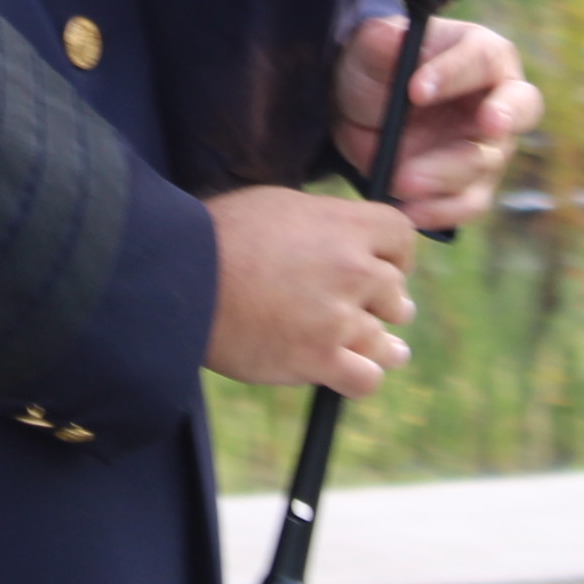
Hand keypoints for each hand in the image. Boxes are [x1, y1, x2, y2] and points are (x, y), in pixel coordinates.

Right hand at [201, 185, 418, 393]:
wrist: (181, 277)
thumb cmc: (220, 235)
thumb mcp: (279, 204)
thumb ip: (324, 222)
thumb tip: (345, 235)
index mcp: (344, 225)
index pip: (402, 238)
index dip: (396, 255)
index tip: (383, 266)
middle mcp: (352, 269)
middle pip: (396, 294)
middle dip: (381, 304)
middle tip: (359, 310)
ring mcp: (338, 317)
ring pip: (385, 342)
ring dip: (378, 347)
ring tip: (376, 350)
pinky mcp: (318, 359)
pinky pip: (366, 379)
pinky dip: (358, 378)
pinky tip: (346, 373)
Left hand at [335, 15, 537, 233]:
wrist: (359, 110)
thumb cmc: (377, 66)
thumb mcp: (370, 48)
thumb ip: (382, 42)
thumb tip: (393, 35)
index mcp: (482, 54)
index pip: (481, 59)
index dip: (454, 74)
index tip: (415, 90)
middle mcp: (499, 99)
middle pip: (518, 111)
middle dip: (502, 119)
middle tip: (487, 126)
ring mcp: (490, 146)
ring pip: (486, 164)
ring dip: (446, 174)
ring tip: (400, 179)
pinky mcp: (472, 184)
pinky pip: (468, 203)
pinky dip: (440, 210)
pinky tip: (408, 211)